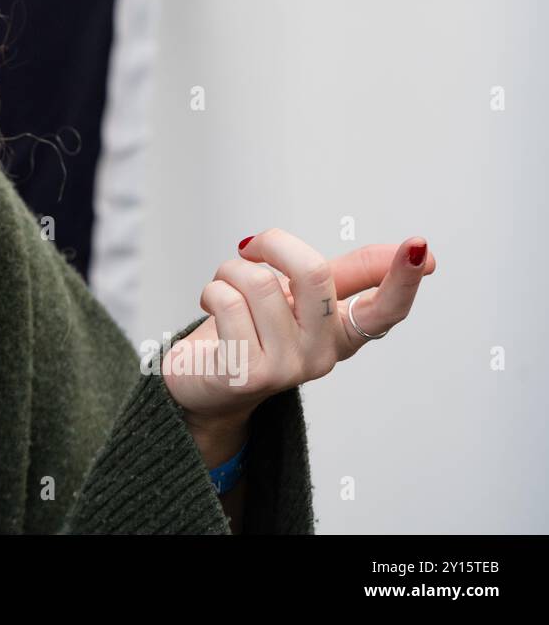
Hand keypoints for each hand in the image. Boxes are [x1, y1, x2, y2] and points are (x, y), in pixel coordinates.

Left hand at [162, 229, 437, 430]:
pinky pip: (227, 302)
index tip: (421, 247)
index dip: (403, 278)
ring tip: (225, 287)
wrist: (204, 382)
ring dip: (230, 271)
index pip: (385, 309)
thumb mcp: (303, 298)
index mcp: (341, 333)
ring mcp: (286, 368)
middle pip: (314, 272)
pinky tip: (212, 306)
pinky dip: (212, 291)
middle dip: (275, 243)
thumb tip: (419, 251)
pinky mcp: (247, 374)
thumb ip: (352, 274)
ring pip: (258, 282)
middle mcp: (321, 355)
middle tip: (253, 248)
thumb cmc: (252, 330)